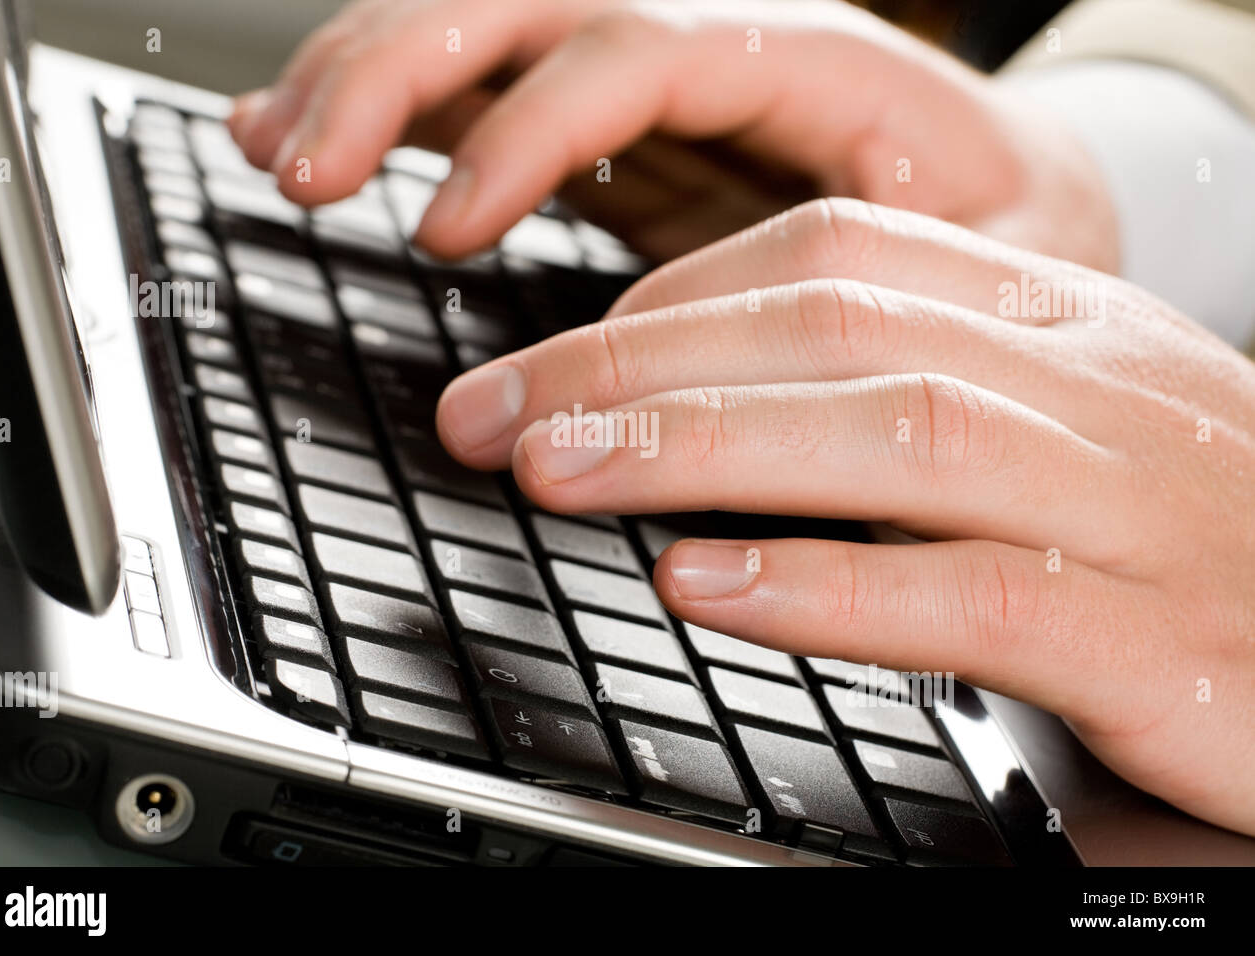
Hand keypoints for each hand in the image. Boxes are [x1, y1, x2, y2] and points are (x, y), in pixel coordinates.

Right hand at [228, 0, 1116, 268]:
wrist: (1029, 212)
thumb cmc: (1021, 239)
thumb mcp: (1001, 266)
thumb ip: (880, 299)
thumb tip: (726, 371)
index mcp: (813, 61)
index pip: (636, 50)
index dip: (526, 129)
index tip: (447, 230)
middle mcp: (720, 50)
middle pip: (531, 5)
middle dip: (400, 74)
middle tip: (306, 166)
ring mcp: (661, 91)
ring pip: (488, 35)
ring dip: (369, 81)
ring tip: (280, 149)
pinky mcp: (623, 140)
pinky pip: (486, 102)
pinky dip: (396, 126)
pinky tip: (314, 147)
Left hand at [434, 198, 1254, 837]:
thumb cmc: (1194, 535)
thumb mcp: (1055, 427)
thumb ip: (901, 401)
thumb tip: (714, 417)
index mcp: (1054, 318)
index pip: (832, 263)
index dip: (669, 304)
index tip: (553, 359)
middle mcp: (1085, 384)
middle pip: (830, 330)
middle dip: (633, 367)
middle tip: (492, 417)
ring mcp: (1124, 503)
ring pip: (889, 434)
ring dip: (696, 447)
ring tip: (555, 474)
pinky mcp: (1150, 634)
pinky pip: (971, 591)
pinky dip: (823, 584)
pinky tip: (702, 584)